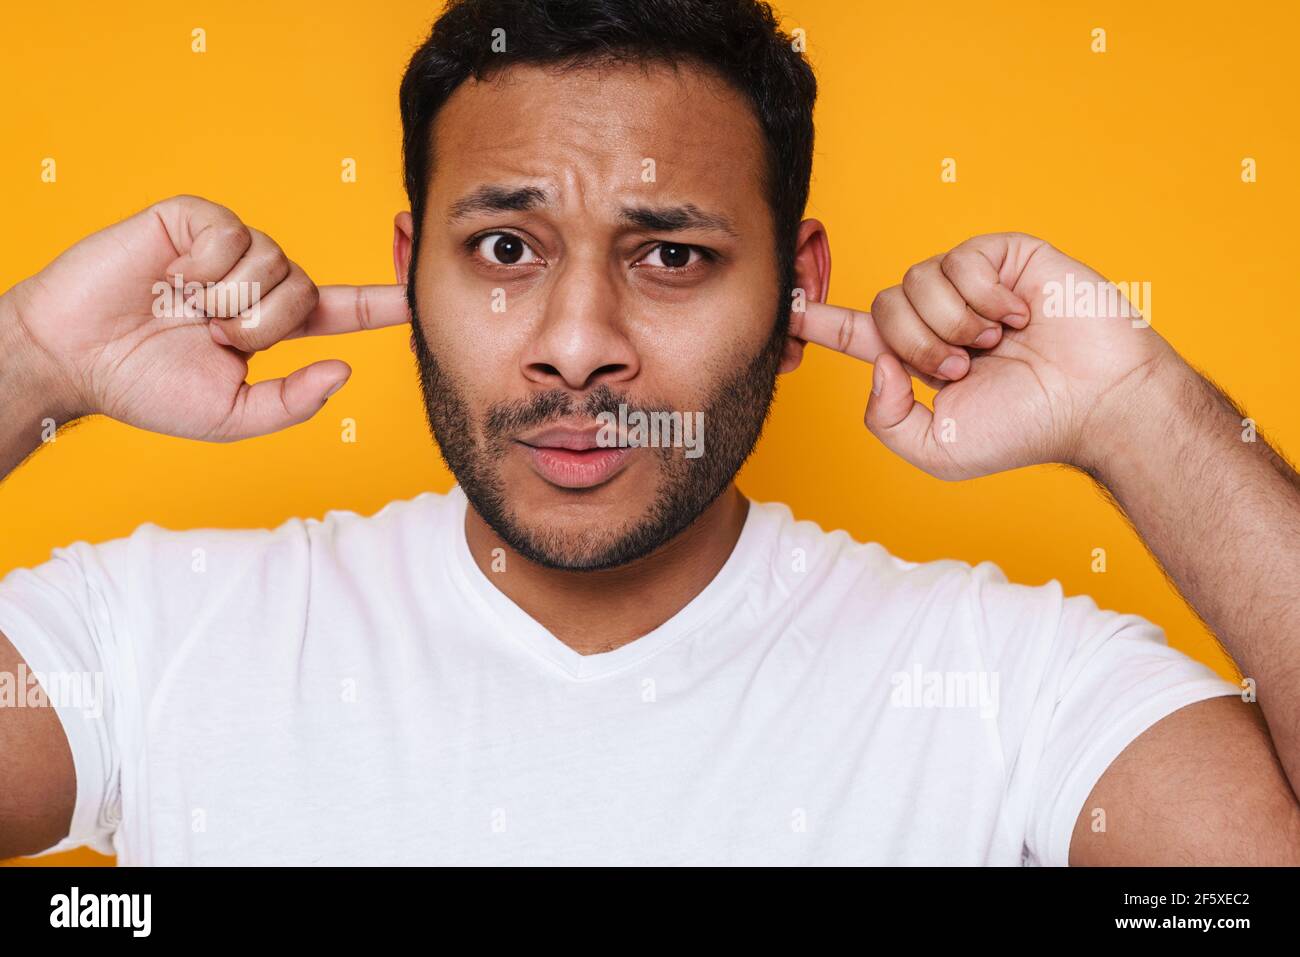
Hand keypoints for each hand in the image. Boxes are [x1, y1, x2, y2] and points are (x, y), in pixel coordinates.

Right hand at [3, 195, 407, 440]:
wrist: (73, 357)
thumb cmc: (146, 388)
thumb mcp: (231, 415)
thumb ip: (293, 401)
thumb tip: (345, 370)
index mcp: (271, 325)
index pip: (341, 309)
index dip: (383, 302)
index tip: (423, 293)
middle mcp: (256, 282)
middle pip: (305, 291)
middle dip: (260, 325)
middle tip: (210, 336)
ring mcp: (226, 250)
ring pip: (274, 262)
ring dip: (230, 299)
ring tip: (185, 309)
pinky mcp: (195, 220)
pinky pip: (233, 235)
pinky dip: (204, 267)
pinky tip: (171, 279)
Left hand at [791, 232, 1185, 478]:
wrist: (1098, 402)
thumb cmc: (1026, 429)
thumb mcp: (937, 448)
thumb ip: (886, 418)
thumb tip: (875, 363)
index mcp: (918, 358)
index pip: (855, 333)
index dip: (819, 320)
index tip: (787, 305)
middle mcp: (938, 316)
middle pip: (883, 309)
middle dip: (919, 346)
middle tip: (966, 368)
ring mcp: (970, 284)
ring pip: (916, 283)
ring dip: (954, 324)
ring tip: (997, 344)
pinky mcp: (1002, 256)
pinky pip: (960, 262)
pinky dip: (986, 298)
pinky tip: (1020, 316)